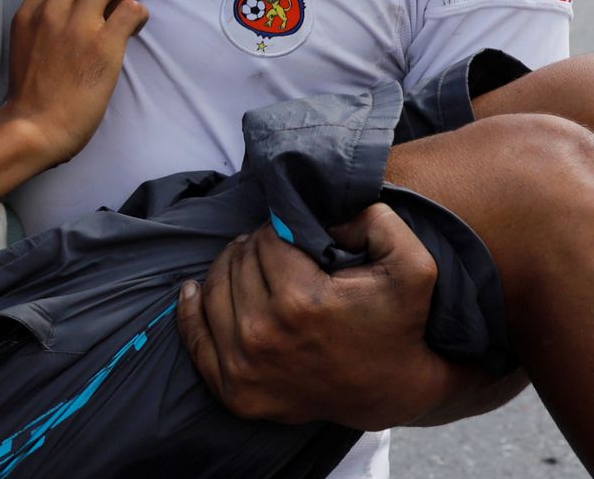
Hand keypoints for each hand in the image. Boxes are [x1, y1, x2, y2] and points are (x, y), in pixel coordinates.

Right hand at [0, 0, 147, 164]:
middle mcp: (51, 12)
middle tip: (105, 1)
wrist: (36, 128)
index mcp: (29, 13)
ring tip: (118, 15)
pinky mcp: (104, 47)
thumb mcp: (22, 45)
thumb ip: (40, 21)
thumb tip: (70, 6)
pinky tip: (133, 31)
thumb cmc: (32, 94)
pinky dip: (138, 16)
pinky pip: (132, 8)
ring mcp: (78, 28)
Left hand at [176, 205, 459, 428]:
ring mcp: (243, 368)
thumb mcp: (411, 265)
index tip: (298, 240)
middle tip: (277, 252)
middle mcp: (263, 336)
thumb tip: (321, 209)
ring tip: (252, 266)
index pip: (267, 240)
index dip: (282, 231)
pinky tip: (195, 288)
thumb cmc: (399, 323)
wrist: (394, 393)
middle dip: (256, 249)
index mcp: (300, 303)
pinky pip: (194, 335)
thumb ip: (375, 218)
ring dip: (229, 270)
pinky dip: (191, 307)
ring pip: (213, 289)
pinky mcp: (233, 391)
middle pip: (237, 262)